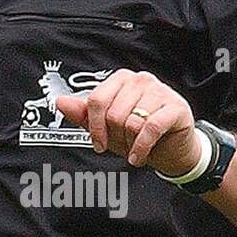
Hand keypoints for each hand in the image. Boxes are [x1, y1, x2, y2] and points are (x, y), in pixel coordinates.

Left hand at [56, 69, 198, 174]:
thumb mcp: (107, 127)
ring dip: (130, 144)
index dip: (94, 127)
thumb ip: (84, 114)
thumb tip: (61, 102)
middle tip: (123, 144)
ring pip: (132, 122)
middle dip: (115, 137)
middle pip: (114, 113)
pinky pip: (151, 128)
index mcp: (121, 79)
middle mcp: (140, 80)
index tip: (98, 143)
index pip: (97, 100)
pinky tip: (139, 156)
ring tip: (134, 148)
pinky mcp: (176, 107)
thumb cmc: (138, 133)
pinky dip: (141, 147)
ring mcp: (160, 91)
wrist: (170, 148)